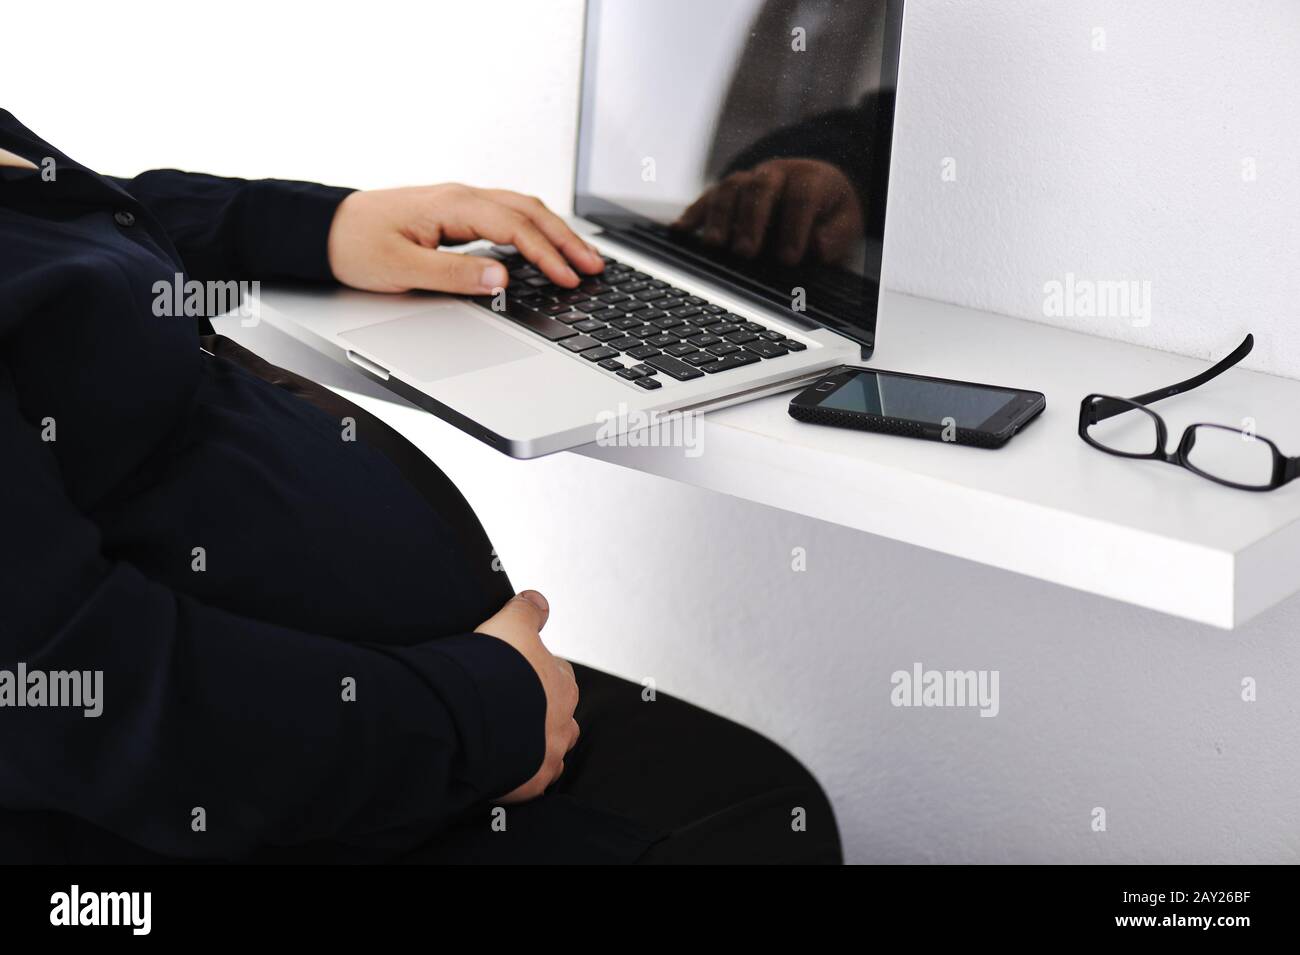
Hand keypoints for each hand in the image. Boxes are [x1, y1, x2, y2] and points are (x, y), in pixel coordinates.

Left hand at [326, 184, 603, 294]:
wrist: (323, 229)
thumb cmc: (356, 247)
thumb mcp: (403, 270)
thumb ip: (455, 275)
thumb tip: (502, 279)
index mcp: (452, 206)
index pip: (515, 228)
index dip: (547, 254)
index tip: (569, 278)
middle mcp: (460, 196)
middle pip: (529, 211)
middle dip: (566, 239)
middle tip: (595, 266)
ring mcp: (459, 201)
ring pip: (522, 208)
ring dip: (555, 232)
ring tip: (581, 257)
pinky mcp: (455, 211)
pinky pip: (507, 213)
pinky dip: (535, 228)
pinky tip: (545, 244)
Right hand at [474, 590, 578, 802]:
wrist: (472, 718)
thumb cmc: (493, 671)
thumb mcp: (510, 626)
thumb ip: (525, 612)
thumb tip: (537, 600)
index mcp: (561, 685)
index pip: (559, 677)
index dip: (538, 674)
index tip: (518, 674)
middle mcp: (562, 722)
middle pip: (559, 717)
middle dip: (541, 713)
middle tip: (510, 710)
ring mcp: (548, 755)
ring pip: (549, 752)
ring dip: (533, 746)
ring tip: (505, 741)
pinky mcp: (530, 784)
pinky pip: (530, 782)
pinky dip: (519, 776)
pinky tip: (501, 769)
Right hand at [672, 158, 863, 265]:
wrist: (813, 189)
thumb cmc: (829, 214)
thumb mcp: (846, 224)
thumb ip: (837, 236)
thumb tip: (819, 247)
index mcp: (812, 178)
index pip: (803, 196)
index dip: (795, 226)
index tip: (789, 258)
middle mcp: (777, 173)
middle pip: (761, 187)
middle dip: (752, 220)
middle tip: (746, 251)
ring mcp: (749, 179)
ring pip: (731, 188)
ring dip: (720, 217)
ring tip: (714, 246)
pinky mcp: (727, 191)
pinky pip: (707, 197)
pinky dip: (693, 213)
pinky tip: (680, 231)